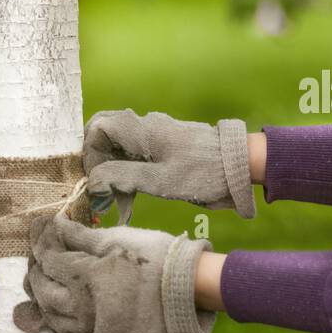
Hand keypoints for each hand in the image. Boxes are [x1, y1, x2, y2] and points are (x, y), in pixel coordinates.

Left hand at [13, 214, 214, 332]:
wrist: (191, 291)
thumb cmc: (157, 257)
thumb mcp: (118, 239)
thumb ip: (81, 235)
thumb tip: (55, 225)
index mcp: (85, 276)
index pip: (49, 258)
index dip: (41, 242)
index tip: (39, 229)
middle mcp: (83, 308)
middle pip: (44, 291)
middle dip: (36, 272)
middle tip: (38, 259)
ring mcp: (94, 329)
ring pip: (53, 319)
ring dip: (44, 301)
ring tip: (45, 285)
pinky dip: (62, 323)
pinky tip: (63, 312)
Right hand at [83, 109, 255, 223]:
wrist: (242, 167)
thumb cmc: (204, 173)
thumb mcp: (160, 180)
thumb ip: (123, 177)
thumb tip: (93, 179)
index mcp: (144, 130)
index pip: (99, 128)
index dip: (89, 152)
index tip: (94, 179)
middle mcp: (147, 127)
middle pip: (106, 135)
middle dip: (97, 163)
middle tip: (99, 188)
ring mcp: (157, 136)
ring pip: (121, 148)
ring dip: (113, 173)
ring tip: (116, 204)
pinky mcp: (166, 147)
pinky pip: (136, 156)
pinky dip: (128, 175)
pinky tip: (129, 200)